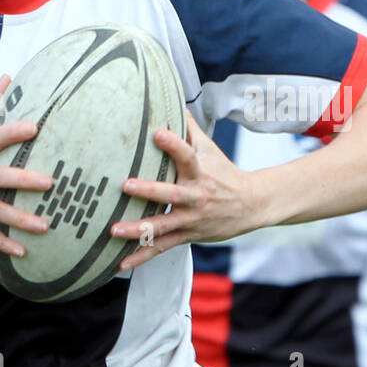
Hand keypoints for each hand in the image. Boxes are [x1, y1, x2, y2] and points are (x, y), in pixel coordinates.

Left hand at [110, 111, 261, 270]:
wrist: (251, 206)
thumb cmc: (223, 173)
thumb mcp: (210, 149)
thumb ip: (190, 129)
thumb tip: (174, 101)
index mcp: (200, 172)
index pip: (187, 155)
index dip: (173, 144)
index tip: (157, 133)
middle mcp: (196, 196)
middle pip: (171, 194)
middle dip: (149, 191)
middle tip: (126, 186)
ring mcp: (191, 219)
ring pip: (163, 226)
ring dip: (139, 229)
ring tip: (115, 230)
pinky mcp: (188, 236)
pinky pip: (162, 247)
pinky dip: (142, 256)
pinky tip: (121, 264)